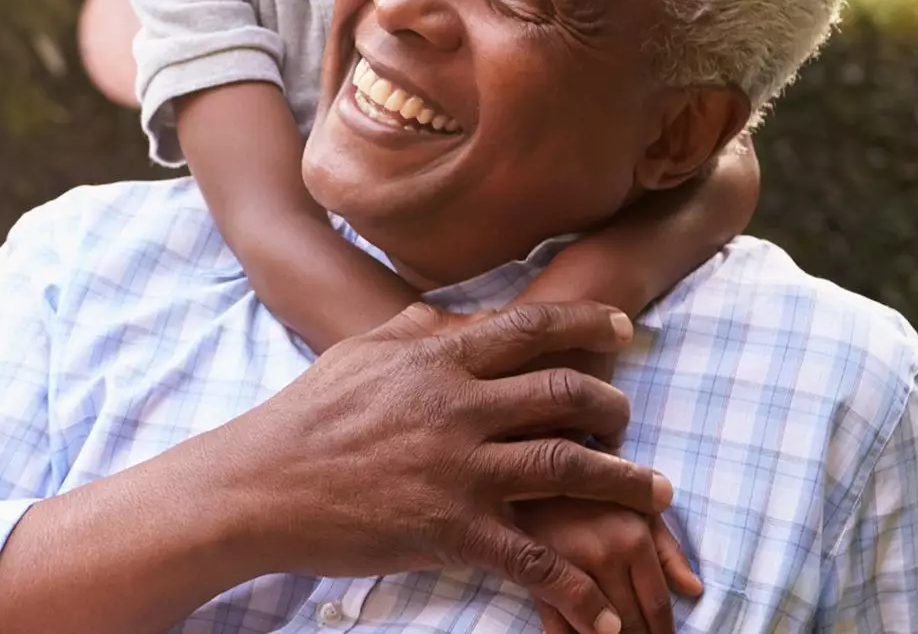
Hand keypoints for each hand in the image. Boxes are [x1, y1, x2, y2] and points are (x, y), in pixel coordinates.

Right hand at [211, 300, 674, 633]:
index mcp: (436, 358)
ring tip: (659, 495)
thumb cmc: (303, 418)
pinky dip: (576, 590)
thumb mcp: (358, 355)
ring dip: (627, 484)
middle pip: (566, 393)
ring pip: (569, 467)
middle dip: (615, 407)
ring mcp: (458, 469)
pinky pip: (534, 561)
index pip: (531, 328)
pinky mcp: (452, 530)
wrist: (258, 487)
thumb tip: (453, 314)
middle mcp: (458, 406)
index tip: (624, 331)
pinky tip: (601, 615)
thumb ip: (413, 330)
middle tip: (631, 421)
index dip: (587, 325)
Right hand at [516, 498, 703, 633]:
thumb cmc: (595, 489)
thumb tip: (694, 589)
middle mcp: (601, 556)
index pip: (656, 607)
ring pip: (598, 631)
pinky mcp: (532, 576)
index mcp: (632, 539)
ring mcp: (564, 567)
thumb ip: (669, 549)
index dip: (665, 632)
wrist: (534, 465)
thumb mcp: (639, 507)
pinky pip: (557, 627)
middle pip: (631, 624)